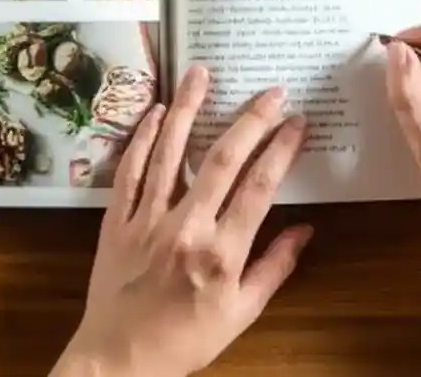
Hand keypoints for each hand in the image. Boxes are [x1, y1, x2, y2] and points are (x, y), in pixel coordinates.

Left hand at [51, 66, 312, 376]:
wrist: (119, 359)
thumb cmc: (185, 340)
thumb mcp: (241, 314)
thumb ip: (274, 268)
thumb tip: (305, 230)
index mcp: (221, 253)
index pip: (259, 187)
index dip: (282, 149)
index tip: (298, 122)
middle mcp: (184, 228)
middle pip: (221, 160)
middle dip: (250, 119)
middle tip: (270, 90)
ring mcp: (146, 220)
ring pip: (169, 152)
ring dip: (188, 108)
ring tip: (201, 72)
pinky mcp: (116, 220)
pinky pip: (129, 170)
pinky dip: (141, 138)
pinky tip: (155, 111)